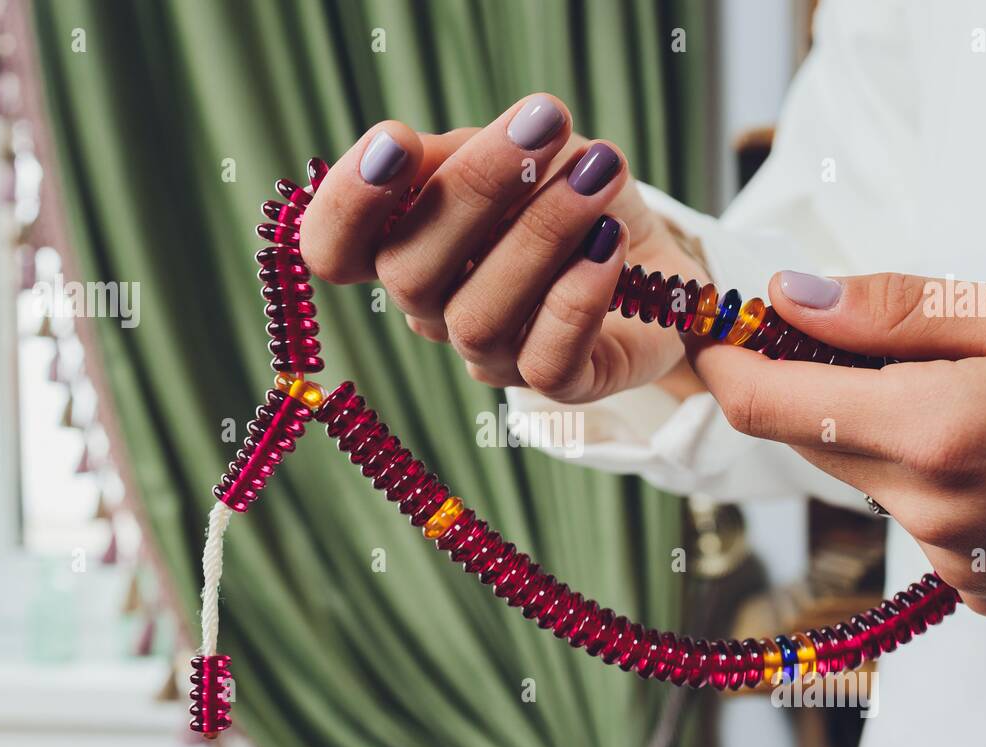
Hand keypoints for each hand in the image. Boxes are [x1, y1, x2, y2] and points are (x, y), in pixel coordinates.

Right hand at [299, 93, 704, 401]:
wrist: (654, 248)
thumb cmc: (566, 192)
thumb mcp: (510, 151)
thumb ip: (456, 154)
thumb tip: (410, 152)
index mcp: (404, 247)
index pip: (332, 251)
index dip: (348, 204)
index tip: (399, 141)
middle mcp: (435, 309)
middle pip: (407, 274)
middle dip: (475, 189)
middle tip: (544, 123)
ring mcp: (492, 355)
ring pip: (478, 317)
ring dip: (542, 234)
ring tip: (598, 174)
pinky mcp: (561, 384)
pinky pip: (548, 361)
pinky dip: (579, 296)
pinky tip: (610, 243)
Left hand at [689, 271, 985, 617]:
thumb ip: (895, 308)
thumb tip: (787, 300)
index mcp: (939, 432)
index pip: (768, 405)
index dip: (727, 362)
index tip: (718, 328)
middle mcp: (934, 514)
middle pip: (808, 440)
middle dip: (810, 383)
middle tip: (863, 333)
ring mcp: (956, 566)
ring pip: (860, 478)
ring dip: (876, 429)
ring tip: (966, 392)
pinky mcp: (980, 596)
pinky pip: (912, 520)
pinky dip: (924, 477)